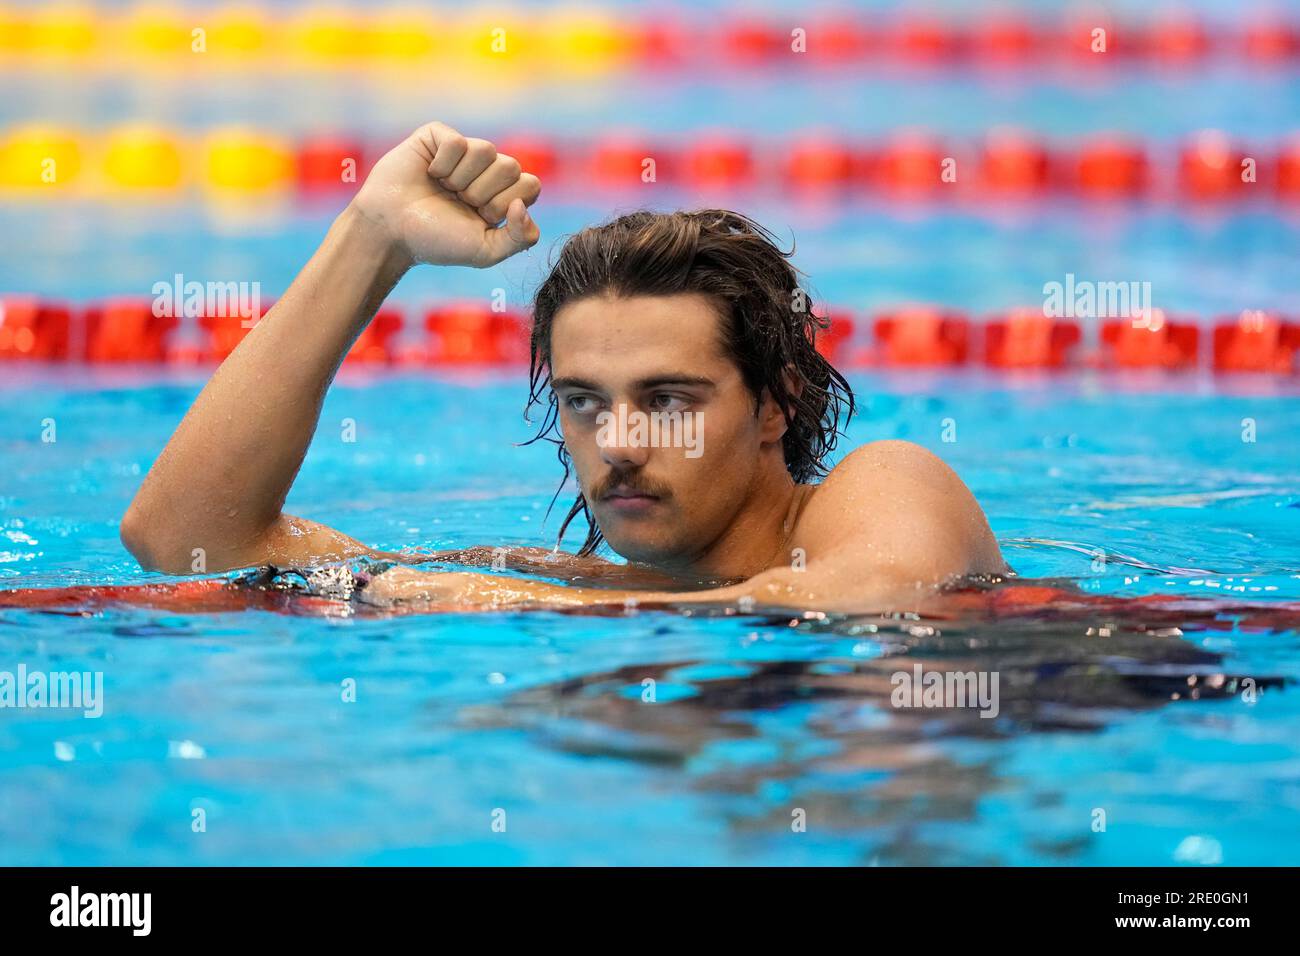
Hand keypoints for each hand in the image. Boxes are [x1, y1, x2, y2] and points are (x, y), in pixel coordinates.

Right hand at [350, 121, 540, 268]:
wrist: (391, 230)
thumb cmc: (437, 241)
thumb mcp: (486, 251)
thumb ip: (520, 237)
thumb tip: (523, 205)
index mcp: (503, 195)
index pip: (530, 185)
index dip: (505, 204)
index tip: (481, 217)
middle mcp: (487, 171)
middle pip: (511, 167)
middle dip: (483, 193)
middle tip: (459, 203)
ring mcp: (464, 152)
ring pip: (486, 150)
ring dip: (462, 179)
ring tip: (443, 189)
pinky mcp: (439, 136)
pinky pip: (457, 142)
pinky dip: (443, 164)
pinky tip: (430, 173)